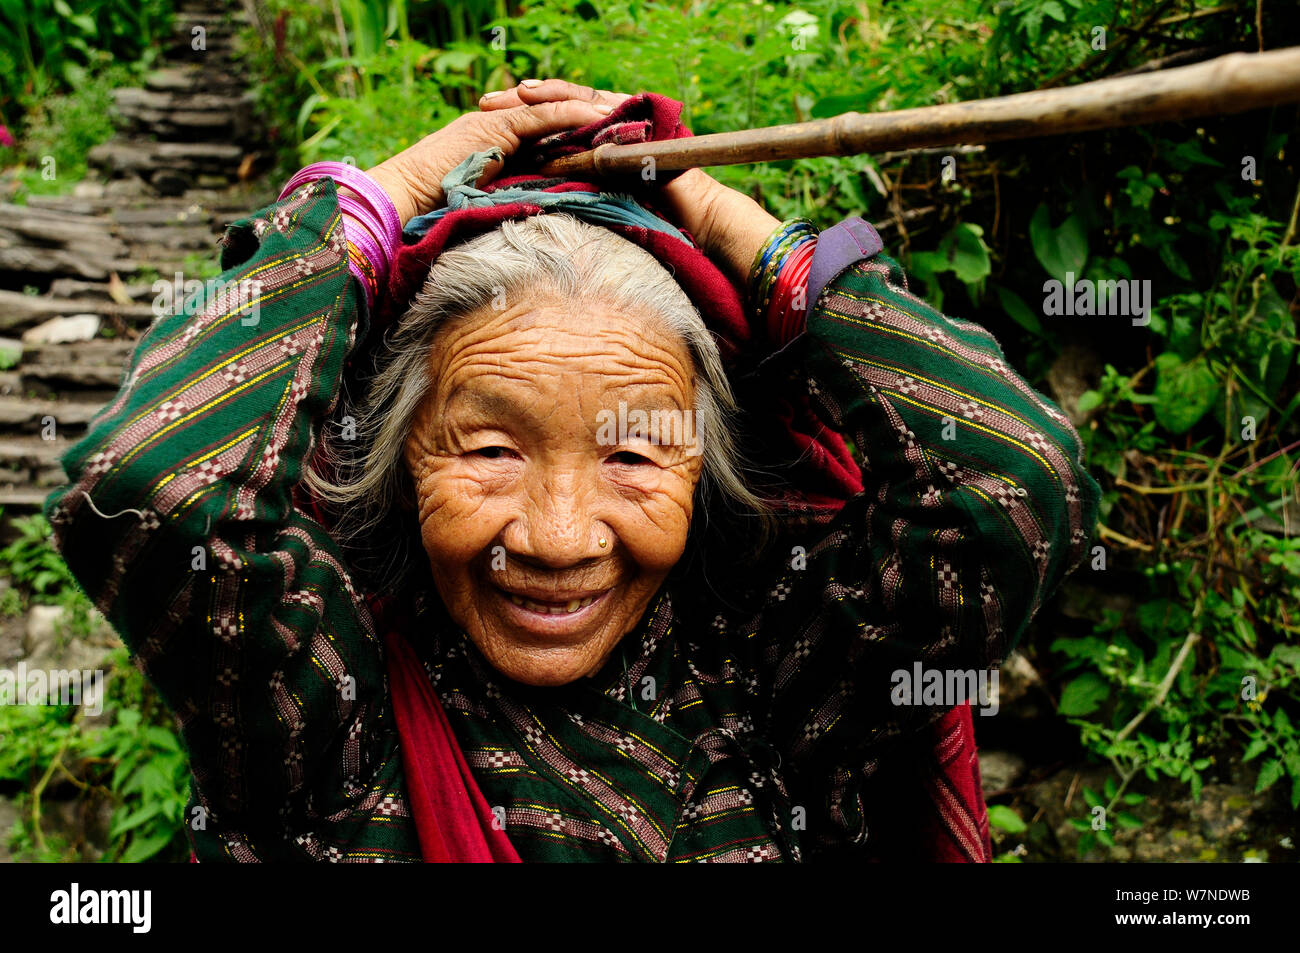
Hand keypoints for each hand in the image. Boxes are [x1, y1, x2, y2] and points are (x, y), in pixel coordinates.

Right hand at [363, 94, 614, 224]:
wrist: (401, 202)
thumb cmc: (435, 217)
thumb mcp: (489, 211)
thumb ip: (516, 207)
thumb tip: (551, 230)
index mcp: (501, 147)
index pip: (549, 135)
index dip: (582, 136)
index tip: (614, 147)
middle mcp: (500, 129)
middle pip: (556, 117)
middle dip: (592, 121)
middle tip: (629, 127)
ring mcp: (496, 124)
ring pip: (553, 112)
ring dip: (590, 115)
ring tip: (623, 120)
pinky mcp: (494, 127)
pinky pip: (540, 117)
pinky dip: (570, 116)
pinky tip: (598, 120)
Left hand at [480, 79, 779, 286]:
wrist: (704, 227)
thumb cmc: (662, 231)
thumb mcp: (604, 214)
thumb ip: (580, 201)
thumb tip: (541, 207)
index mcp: (603, 153)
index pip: (558, 131)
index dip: (525, 125)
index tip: (490, 124)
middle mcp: (614, 135)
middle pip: (562, 111)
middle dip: (525, 103)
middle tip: (488, 100)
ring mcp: (629, 126)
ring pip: (578, 103)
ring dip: (545, 96)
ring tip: (513, 93)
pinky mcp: (640, 126)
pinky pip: (599, 111)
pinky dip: (571, 106)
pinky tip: (543, 103)